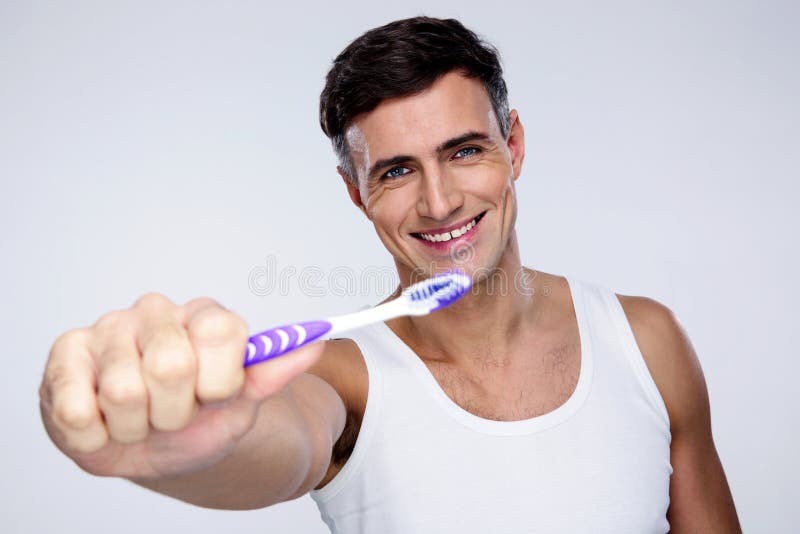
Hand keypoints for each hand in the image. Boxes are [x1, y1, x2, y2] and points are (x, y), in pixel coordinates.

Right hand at [39, 293, 324, 479]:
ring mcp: (108, 328)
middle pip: (171, 366)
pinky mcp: (65, 354)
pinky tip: (105, 422)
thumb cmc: (198, 419)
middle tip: (173, 413)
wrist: (151, 447)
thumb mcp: (241, 404)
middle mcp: (157, 311)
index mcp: (205, 316)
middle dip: (176, 412)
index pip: (221, 335)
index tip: (215, 398)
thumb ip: (274, 372)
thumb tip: (315, 343)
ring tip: (140, 418)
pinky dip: (97, 434)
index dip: (219, 384)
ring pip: (124, 392)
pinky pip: (77, 407)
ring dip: (137, 426)